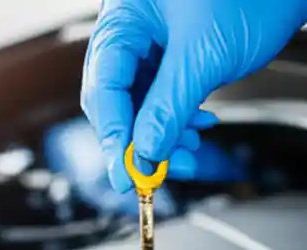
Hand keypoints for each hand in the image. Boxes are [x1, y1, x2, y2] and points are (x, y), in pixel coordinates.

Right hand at [81, 0, 306, 191]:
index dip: (113, 135)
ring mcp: (152, 41)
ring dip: (162, 133)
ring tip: (186, 152)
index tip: (126, 175)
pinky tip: (197, 127)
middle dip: (138, 138)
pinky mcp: (174, 54)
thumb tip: (144, 152)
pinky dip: (178, 118)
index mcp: (124, 15)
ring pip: (141, 102)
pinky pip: (163, 96)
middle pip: (117, 97)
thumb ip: (168, 108)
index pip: (104, 84)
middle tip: (154, 173)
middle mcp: (132, 27)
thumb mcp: (202, 58)